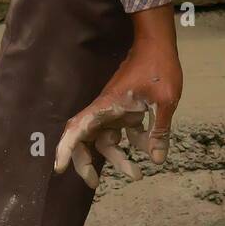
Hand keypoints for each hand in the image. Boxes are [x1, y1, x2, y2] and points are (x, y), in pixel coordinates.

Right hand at [55, 4, 181, 188]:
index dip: (65, 148)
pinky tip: (149, 149)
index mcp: (107, 106)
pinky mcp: (123, 110)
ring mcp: (113, 111)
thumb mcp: (165, 100)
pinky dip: (132, 143)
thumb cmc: (159, 66)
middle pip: (84, 139)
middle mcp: (104, 110)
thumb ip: (159, 131)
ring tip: (137, 174)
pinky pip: (121, 132)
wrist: (157, 43)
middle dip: (85, 162)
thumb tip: (156, 160)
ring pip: (105, 140)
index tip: (59, 168)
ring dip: (117, 158)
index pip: (78, 128)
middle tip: (94, 183)